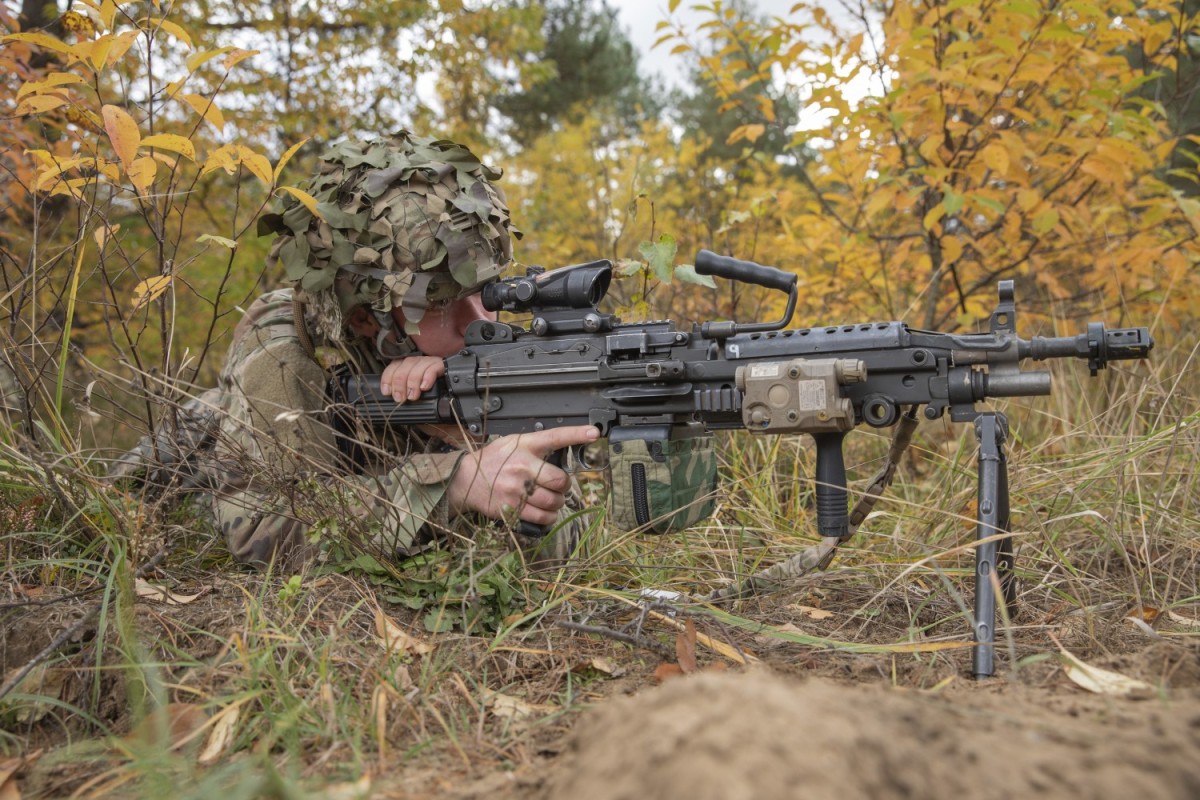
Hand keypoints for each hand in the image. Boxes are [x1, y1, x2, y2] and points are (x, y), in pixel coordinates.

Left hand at [380, 356, 443, 403]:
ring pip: (417, 366)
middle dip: (399, 384)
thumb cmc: (433, 390)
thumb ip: (405, 391)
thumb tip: (394, 398)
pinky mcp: (442, 366)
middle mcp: (418, 362)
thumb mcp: (415, 391)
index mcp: (409, 365)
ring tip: (412, 396)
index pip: (393, 366)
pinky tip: (425, 387)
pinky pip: (433, 368)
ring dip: (412, 382)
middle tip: (400, 398)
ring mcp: (430, 362)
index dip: (387, 378)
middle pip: (404, 367)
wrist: (455, 386)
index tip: (387, 392)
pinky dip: (427, 377)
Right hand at [447, 425, 599, 525]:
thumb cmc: (493, 460)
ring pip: (553, 501)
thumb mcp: (513, 443)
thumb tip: (566, 447)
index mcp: (524, 446)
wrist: (465, 479)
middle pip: (560, 480)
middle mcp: (522, 466)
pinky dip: (548, 517)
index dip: (576, 434)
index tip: (593, 432)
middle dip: (564, 486)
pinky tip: (543, 511)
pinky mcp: (511, 508)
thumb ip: (537, 445)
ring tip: (550, 499)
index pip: (555, 437)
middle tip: (558, 486)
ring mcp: (516, 489)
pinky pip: (542, 517)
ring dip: (557, 503)